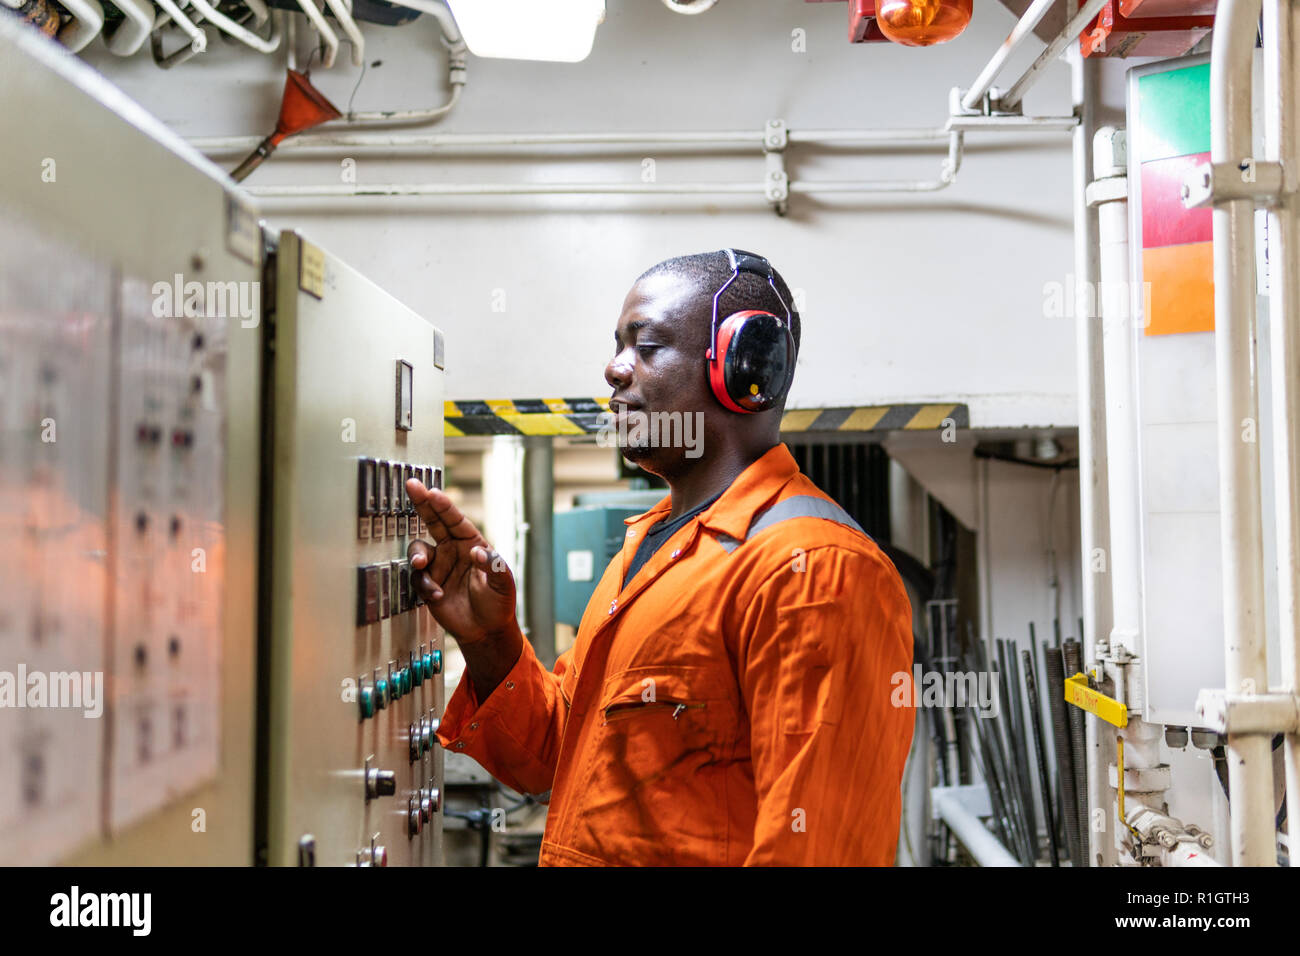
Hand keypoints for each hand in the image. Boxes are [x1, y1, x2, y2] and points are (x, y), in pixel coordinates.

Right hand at [406, 478, 516, 646]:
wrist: (486, 630)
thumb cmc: (499, 602)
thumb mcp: (503, 583)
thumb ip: (493, 566)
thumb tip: (477, 552)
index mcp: (472, 544)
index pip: (456, 520)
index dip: (443, 505)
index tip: (431, 491)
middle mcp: (453, 551)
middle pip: (434, 522)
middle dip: (422, 503)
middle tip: (412, 486)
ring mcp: (439, 567)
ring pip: (419, 551)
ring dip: (417, 555)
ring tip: (421, 564)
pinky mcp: (429, 585)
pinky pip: (418, 579)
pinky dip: (425, 586)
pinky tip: (437, 595)